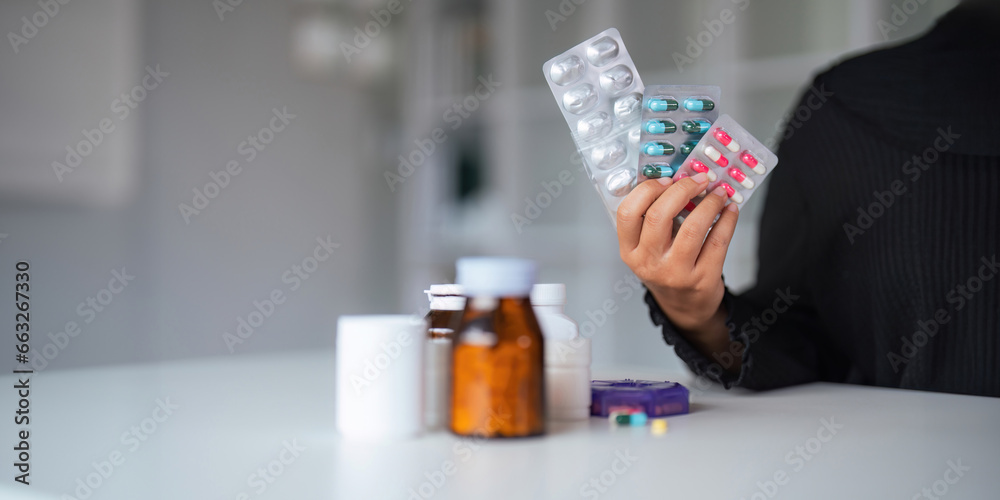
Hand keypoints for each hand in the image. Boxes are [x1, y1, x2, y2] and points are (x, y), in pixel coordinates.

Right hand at [616, 172, 739, 335]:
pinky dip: (727, 221)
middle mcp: (649, 263)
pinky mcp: (703, 278)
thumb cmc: (665, 269)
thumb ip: (652, 219)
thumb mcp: (647, 249)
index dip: (647, 190)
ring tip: (719, 193)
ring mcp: (676, 273)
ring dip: (709, 203)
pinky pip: (718, 242)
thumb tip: (677, 179)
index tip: (667, 179)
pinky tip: (730, 210)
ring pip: (692, 228)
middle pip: (659, 216)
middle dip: (682, 190)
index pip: (627, 214)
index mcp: (630, 251)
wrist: (685, 306)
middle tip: (699, 179)